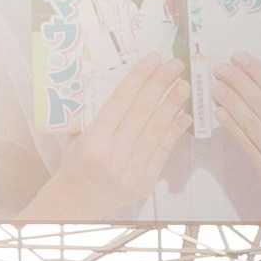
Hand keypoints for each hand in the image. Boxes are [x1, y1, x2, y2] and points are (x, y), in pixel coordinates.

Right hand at [19, 59, 194, 218]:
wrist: (77, 201)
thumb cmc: (78, 162)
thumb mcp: (80, 136)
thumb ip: (101, 114)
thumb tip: (131, 83)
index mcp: (93, 142)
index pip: (121, 101)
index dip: (140, 77)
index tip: (154, 59)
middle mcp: (113, 156)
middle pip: (143, 111)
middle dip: (161, 84)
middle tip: (175, 65)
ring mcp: (131, 171)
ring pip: (157, 129)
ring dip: (173, 103)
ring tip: (183, 85)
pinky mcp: (144, 182)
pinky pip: (164, 150)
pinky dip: (175, 130)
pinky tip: (182, 114)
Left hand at [215, 59, 260, 221]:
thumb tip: (254, 88)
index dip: (258, 74)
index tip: (240, 58)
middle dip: (239, 84)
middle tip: (221, 68)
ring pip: (253, 127)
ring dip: (231, 104)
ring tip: (216, 86)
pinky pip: (249, 149)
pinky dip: (233, 129)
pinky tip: (221, 113)